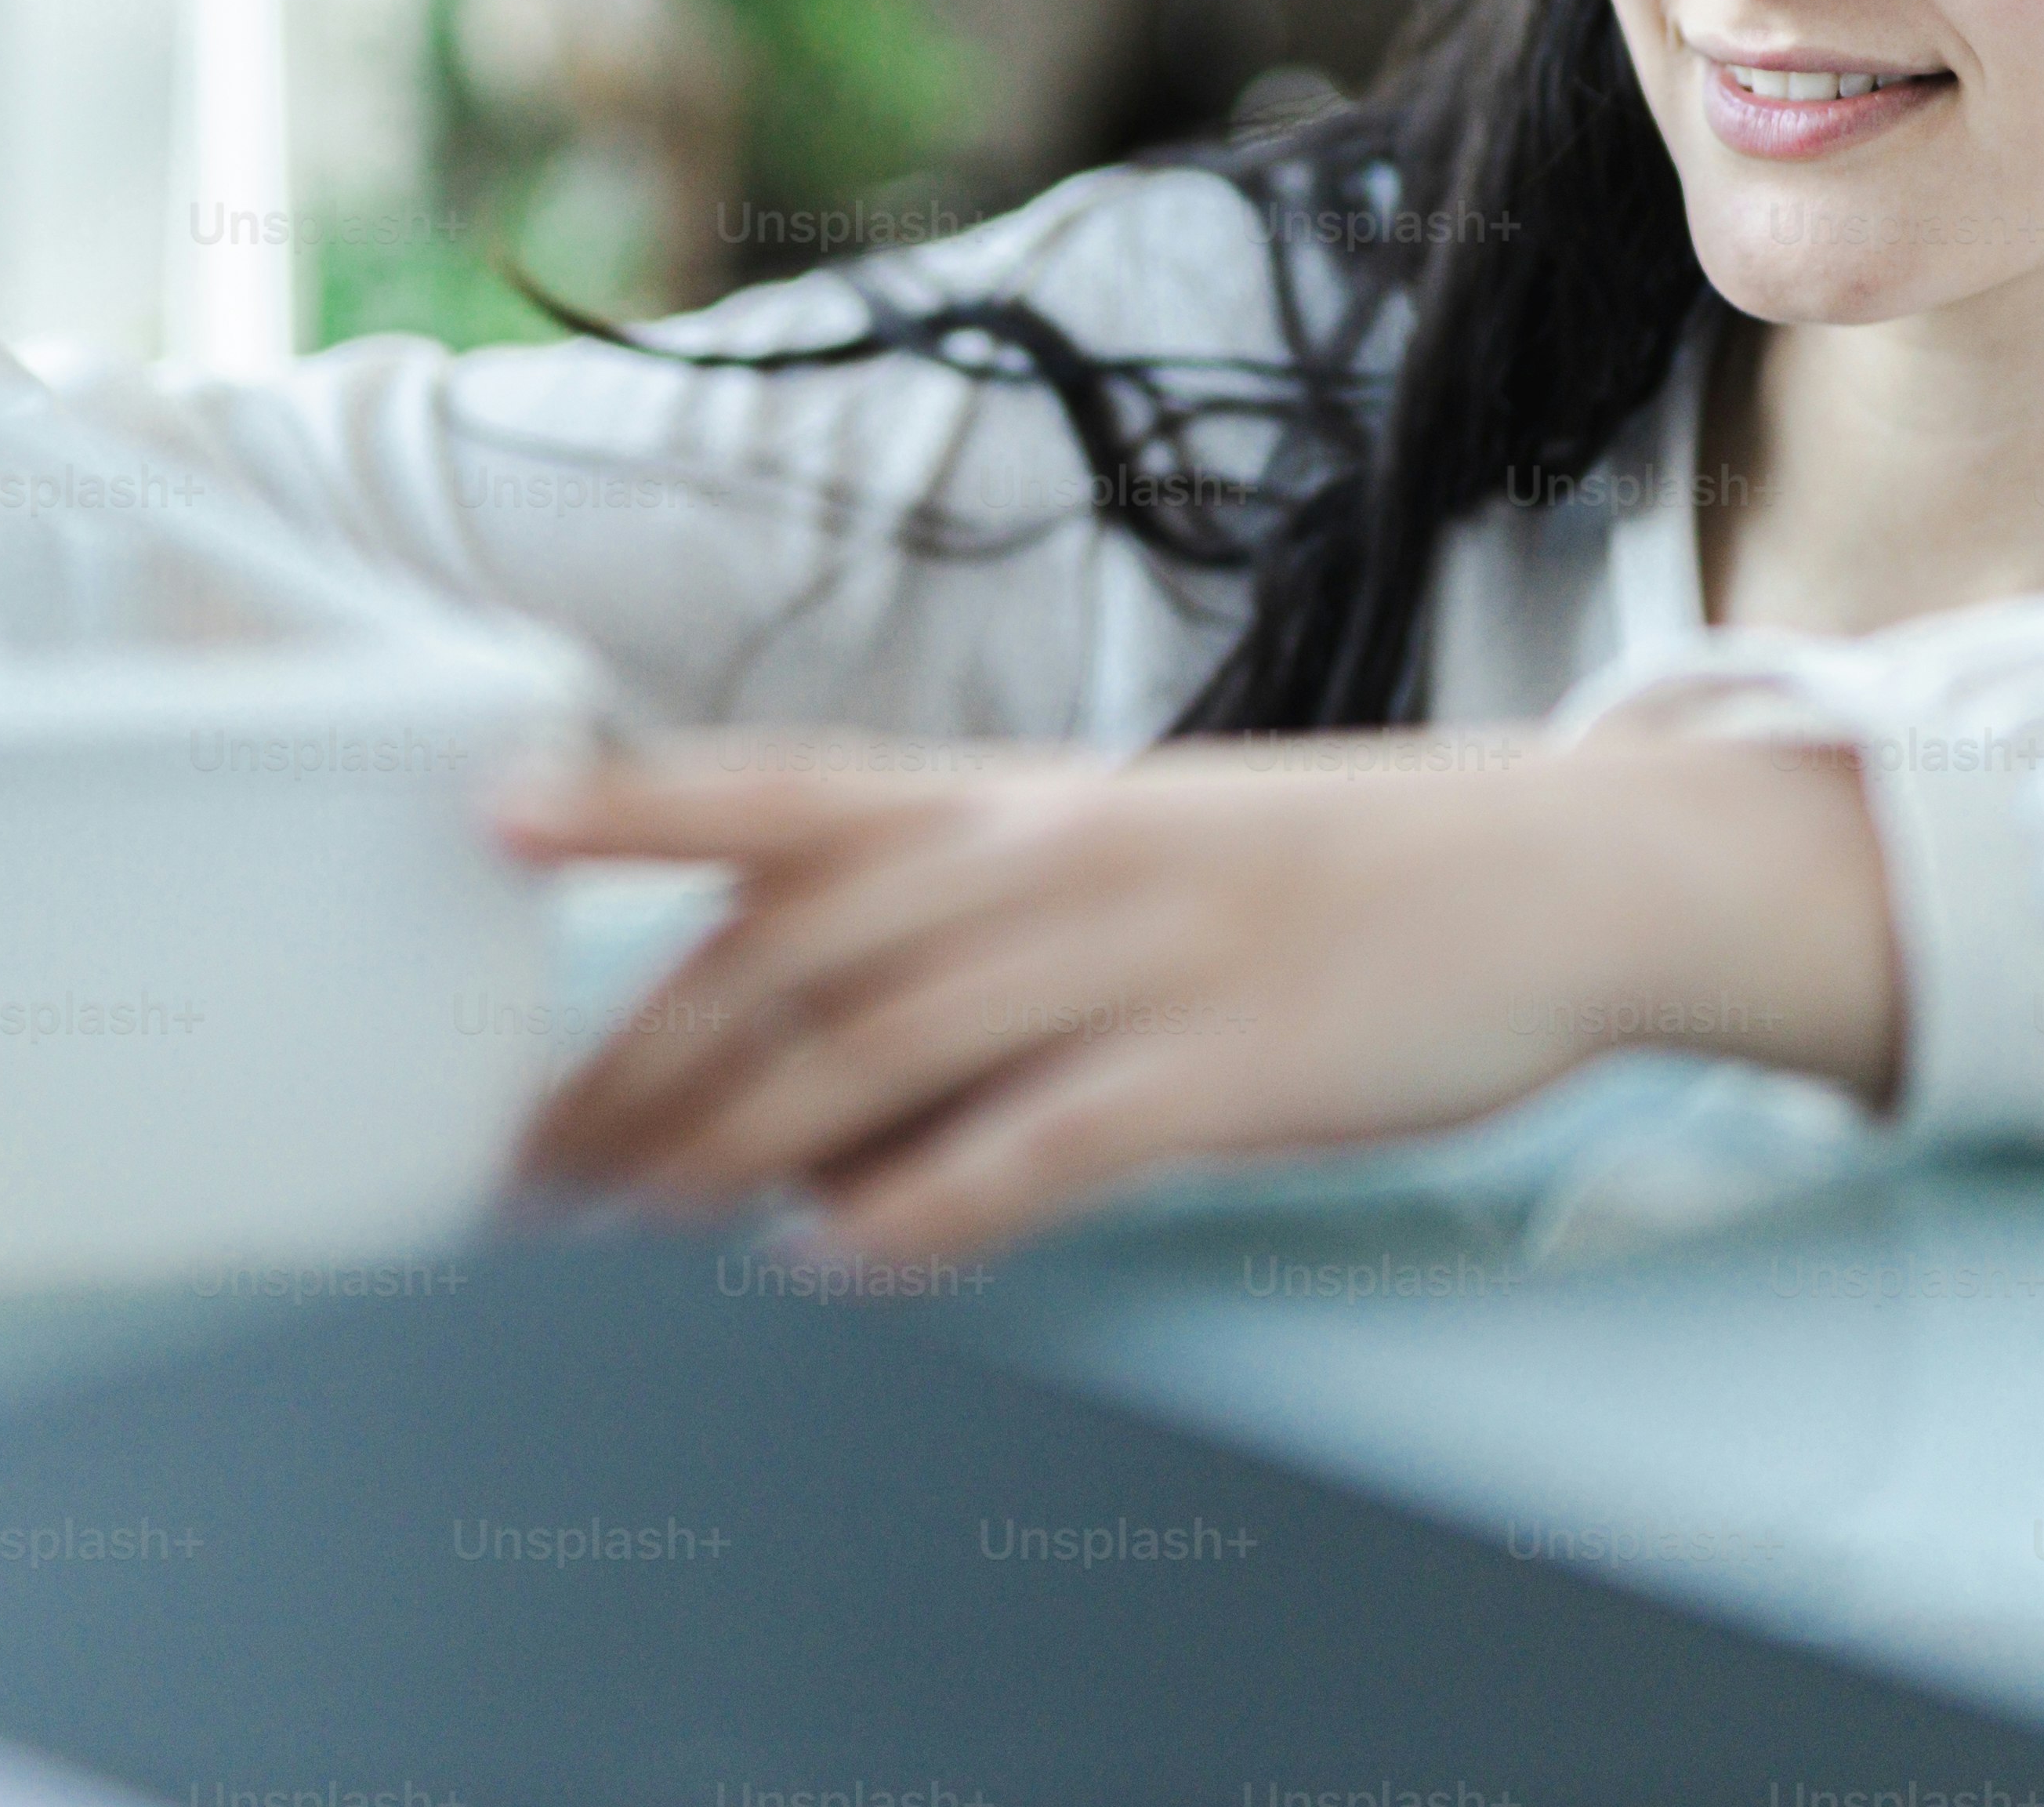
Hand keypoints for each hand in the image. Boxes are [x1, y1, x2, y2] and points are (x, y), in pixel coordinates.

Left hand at [495, 727, 1901, 1264]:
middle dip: (640, 1062)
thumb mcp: (1115, 860)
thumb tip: (791, 1089)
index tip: (493, 812)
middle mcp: (1052, 858)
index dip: (632, 796)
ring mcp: (1138, 958)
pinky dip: (920, 1209)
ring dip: (732, 1142)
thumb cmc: (1306, 882)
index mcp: (1017, 799)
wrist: (1550, 878)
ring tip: (630, 1214)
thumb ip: (955, 939)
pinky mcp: (1225, 1068)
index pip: (782, 786)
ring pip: (881, 1050)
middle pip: (792, 956)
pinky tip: (838, 1256)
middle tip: (532, 1154)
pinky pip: (1033, 1148)